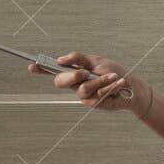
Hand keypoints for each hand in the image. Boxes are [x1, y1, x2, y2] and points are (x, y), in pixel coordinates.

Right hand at [29, 52, 143, 112]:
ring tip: (113, 76)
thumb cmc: (114, 73)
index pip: (53, 71)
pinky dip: (109, 87)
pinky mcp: (93, 104)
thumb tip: (61, 59)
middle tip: (84, 72)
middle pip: (61, 82)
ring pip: (82, 88)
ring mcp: (83, 96)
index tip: (32, 66)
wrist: (132, 87)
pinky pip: (97, 95)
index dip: (41, 69)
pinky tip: (118, 83)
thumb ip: (78, 58)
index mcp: (74, 72)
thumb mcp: (96, 61)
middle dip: (71, 76)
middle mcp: (75, 84)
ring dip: (100, 81)